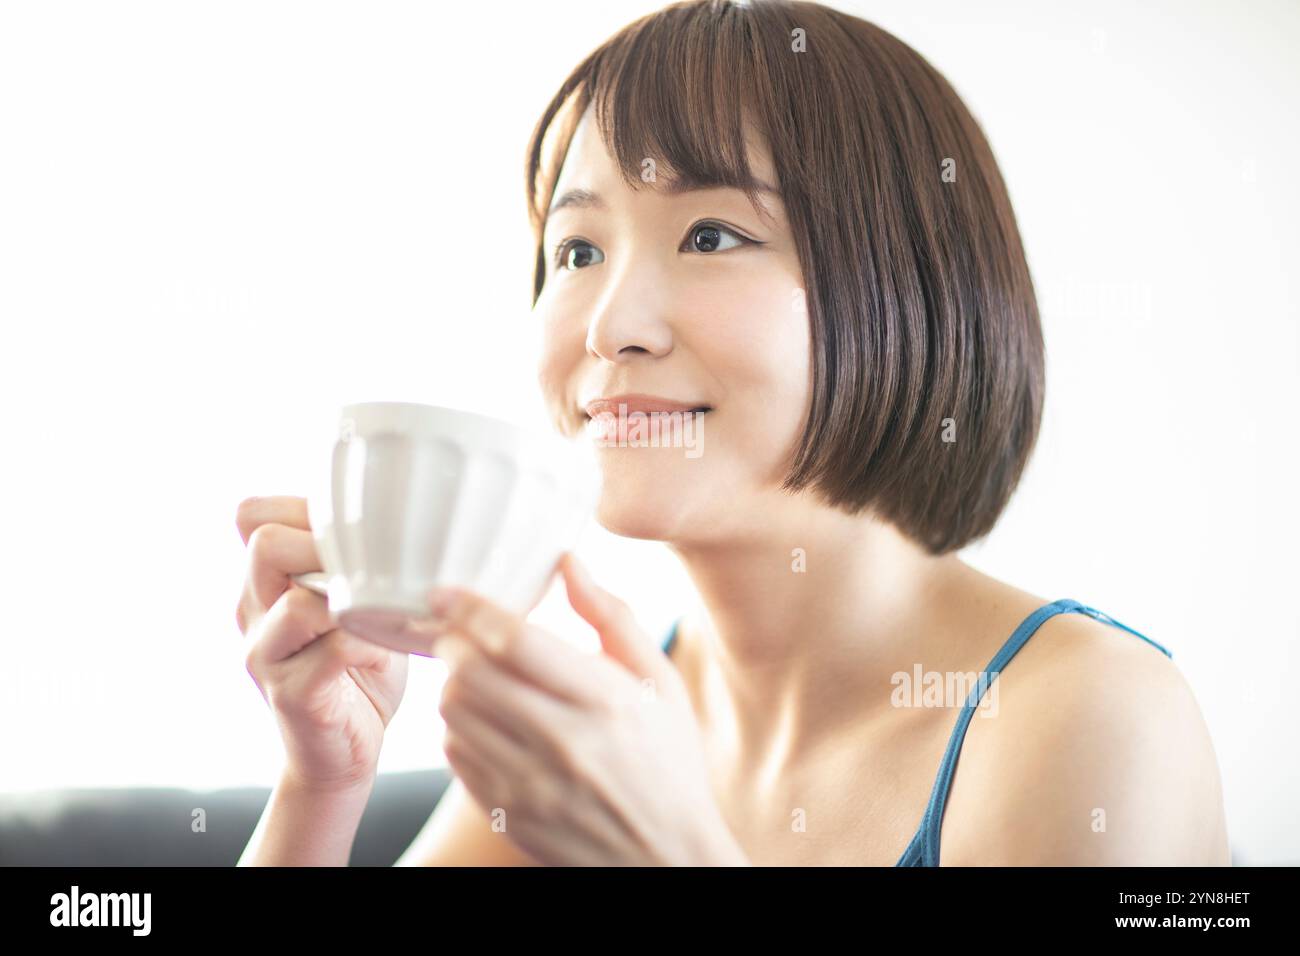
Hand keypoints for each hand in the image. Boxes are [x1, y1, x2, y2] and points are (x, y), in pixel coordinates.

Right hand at [235, 495, 408, 792]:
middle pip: (265, 544)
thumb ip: (357, 562)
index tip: (354, 530)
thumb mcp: (358, 602)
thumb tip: (409, 512)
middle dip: (326, 544)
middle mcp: (252, 611)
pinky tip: (387, 651)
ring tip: (382, 612)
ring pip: (296, 601)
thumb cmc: (360, 667)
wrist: (343, 753)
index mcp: (264, 582)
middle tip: (370, 568)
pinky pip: (332, 649)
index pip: (253, 516)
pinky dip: (371, 643)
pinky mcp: (290, 693)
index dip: (304, 509)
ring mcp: (265, 654)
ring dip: (354, 599)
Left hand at [426, 552, 747, 865]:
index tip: (446, 591)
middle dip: (455, 643)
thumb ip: (611, 616)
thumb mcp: (659, 681)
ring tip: (477, 678)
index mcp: (604, 700)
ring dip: (455, 685)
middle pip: (470, 674)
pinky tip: (487, 723)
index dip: (470, 608)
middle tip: (461, 634)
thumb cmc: (668, 762)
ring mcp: (530, 784)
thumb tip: (568, 560)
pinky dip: (459, 730)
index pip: (515, 640)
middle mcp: (563, 742)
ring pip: (454, 714)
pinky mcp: (507, 814)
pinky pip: (455, 757)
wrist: (667, 858)